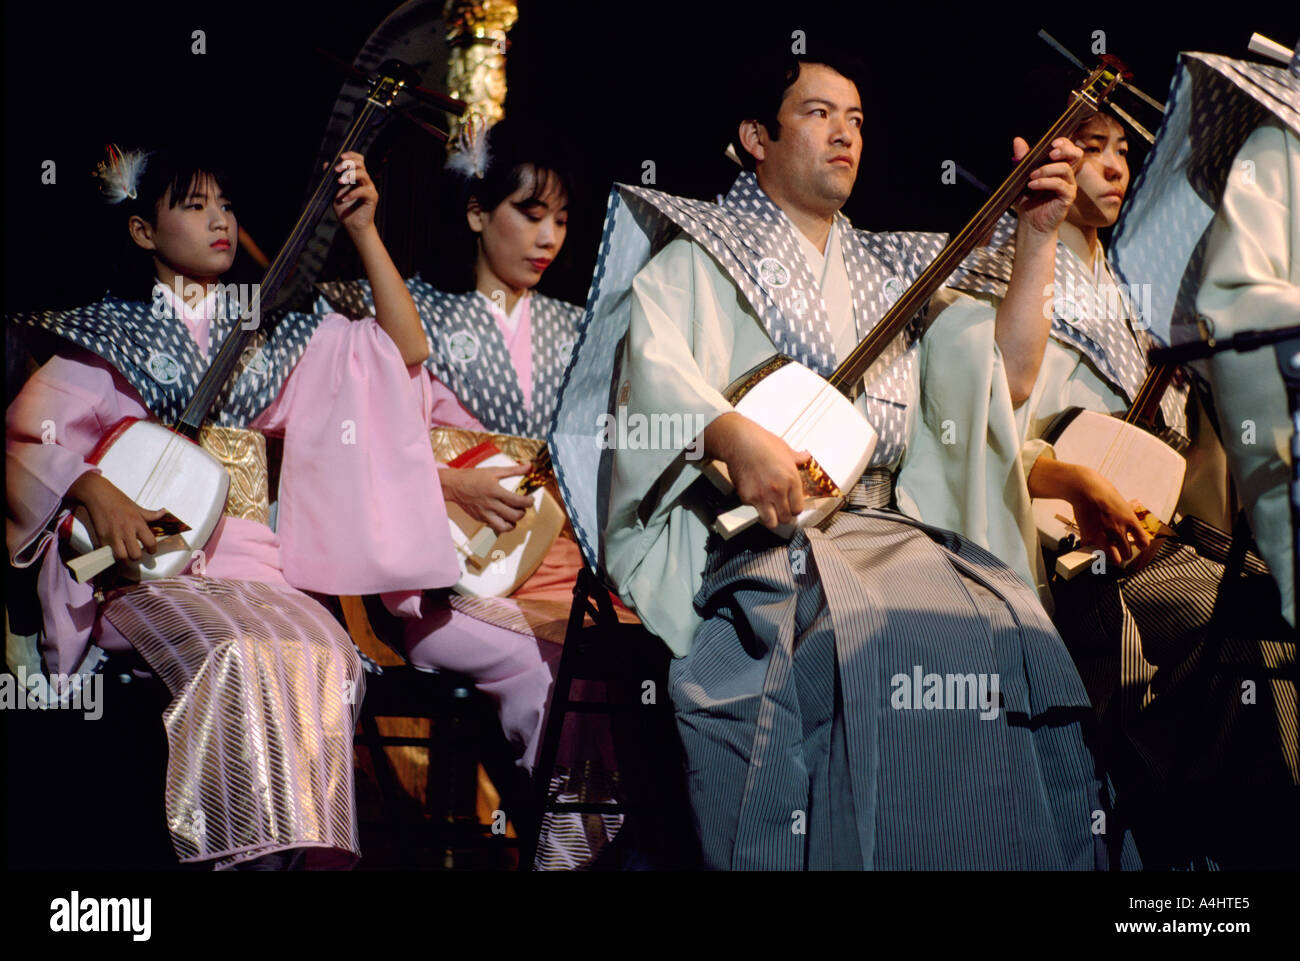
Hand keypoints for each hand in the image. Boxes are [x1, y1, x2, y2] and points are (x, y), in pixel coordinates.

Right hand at [67, 472, 166, 562]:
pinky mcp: (101, 538)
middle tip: (136, 553)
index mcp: (138, 523)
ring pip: (121, 557)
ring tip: (125, 554)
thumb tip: (163, 513)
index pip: (150, 542)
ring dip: (124, 559)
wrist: (97, 495)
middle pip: (135, 554)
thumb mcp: (136, 507)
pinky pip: (107, 553)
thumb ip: (150, 514)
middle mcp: (126, 530)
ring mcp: (113, 535)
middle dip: (137, 557)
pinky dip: (110, 555)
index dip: (152, 549)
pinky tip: (113, 551)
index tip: (151, 550)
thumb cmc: (117, 499)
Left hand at [331, 151, 378, 234]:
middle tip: (337, 169)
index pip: (358, 160)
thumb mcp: (334, 191)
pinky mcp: (372, 197)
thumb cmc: (344, 208)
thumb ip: (331, 178)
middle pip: (361, 164)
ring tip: (339, 182)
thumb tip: (326, 164)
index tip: (340, 157)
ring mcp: (369, 188)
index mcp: (356, 177)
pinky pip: (363, 191)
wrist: (353, 226)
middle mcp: (364, 180)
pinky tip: (343, 199)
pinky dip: (352, 194)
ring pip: (363, 174)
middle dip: (348, 163)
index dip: (351, 155)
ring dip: (349, 176)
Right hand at [440, 465, 533, 533]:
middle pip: (514, 516)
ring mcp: (484, 514)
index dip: (529, 502)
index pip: (518, 501)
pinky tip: (502, 516)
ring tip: (513, 516)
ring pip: (504, 527)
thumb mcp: (494, 471)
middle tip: (522, 507)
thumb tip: (528, 467)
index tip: (531, 499)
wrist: (454, 485)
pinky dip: (502, 523)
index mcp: (495, 491)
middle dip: (523, 512)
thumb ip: (513, 470)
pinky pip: (494, 526)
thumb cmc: (473, 477)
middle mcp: (490, 504)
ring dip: (513, 523)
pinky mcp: (480, 519)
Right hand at [704, 412, 809, 529]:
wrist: (741, 442)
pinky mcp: (747, 497)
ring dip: (771, 519)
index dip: (795, 509)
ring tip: (770, 513)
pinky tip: (754, 496)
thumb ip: (797, 458)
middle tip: (780, 512)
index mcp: (791, 480)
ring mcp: (762, 495)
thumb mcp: (785, 449)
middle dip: (784, 516)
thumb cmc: (762, 443)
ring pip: (771, 522)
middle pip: (786, 518)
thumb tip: (806, 456)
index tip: (791, 508)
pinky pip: (753, 510)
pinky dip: (754, 506)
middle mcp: (778, 490)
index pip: (798, 508)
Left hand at [1011, 136, 1081, 235]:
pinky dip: (1045, 182)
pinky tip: (1032, 185)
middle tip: (1051, 153)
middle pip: (1076, 155)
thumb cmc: (1027, 201)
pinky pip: (1060, 185)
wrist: (1030, 223)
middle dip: (1065, 150)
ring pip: (1065, 169)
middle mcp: (1066, 175)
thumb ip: (1022, 160)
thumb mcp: (1021, 178)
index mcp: (1058, 167)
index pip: (1068, 149)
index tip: (1052, 143)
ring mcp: (1068, 185)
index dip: (1064, 143)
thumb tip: (1018, 141)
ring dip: (1047, 169)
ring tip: (1031, 176)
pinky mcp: (1067, 197)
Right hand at [1067, 467, 1151, 566]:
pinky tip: (1089, 542)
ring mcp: (1104, 535)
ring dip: (1110, 556)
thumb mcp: (1120, 500)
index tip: (1138, 546)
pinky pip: (1091, 549)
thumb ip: (1128, 507)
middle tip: (1119, 550)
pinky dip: (1089, 548)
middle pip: (1127, 554)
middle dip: (1124, 553)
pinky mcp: (1089, 537)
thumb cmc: (1102, 491)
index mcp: (1130, 521)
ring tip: (1107, 553)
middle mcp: (1119, 531)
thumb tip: (1136, 503)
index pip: (1143, 543)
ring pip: (1114, 558)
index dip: (1141, 546)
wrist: (1084, 488)